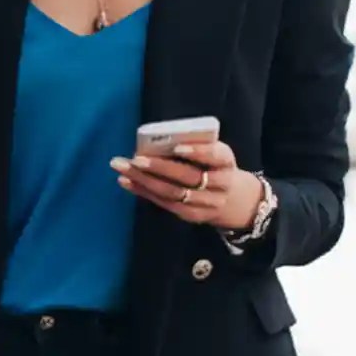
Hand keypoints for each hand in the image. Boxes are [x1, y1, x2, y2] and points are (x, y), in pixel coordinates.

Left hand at [111, 142, 262, 229]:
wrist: (232, 199)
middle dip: (159, 167)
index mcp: (225, 161)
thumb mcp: (213, 153)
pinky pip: (166, 204)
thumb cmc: (213, 166)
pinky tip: (126, 182)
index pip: (215, 156)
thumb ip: (194, 146)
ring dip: (145, 181)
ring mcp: (207, 203)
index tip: (176, 147)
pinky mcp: (192, 215)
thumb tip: (154, 140)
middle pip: (188, 177)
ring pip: (173, 193)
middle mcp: (220, 184)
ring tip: (123, 169)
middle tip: (134, 158)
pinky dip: (144, 192)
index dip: (197, 152)